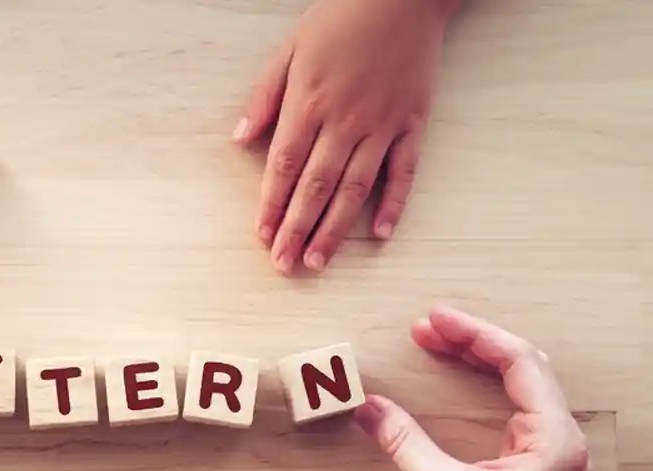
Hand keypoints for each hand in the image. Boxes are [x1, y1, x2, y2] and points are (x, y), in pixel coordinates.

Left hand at [234, 0, 458, 273]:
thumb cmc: (341, 18)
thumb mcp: (290, 49)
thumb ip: (265, 97)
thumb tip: (239, 139)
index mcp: (309, 103)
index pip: (284, 166)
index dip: (272, 204)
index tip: (262, 234)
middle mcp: (345, 121)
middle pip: (315, 187)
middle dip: (296, 229)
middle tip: (283, 264)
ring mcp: (382, 125)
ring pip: (354, 189)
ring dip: (334, 229)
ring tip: (317, 260)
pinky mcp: (413, 124)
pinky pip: (403, 172)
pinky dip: (393, 204)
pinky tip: (380, 234)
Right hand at [355, 307, 591, 470]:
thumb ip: (404, 439)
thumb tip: (369, 405)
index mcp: (555, 444)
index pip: (520, 365)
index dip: (474, 335)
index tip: (435, 320)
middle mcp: (566, 450)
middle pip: (526, 373)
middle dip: (475, 346)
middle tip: (429, 329)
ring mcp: (558, 466)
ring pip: (525, 394)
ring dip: (482, 369)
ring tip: (442, 347)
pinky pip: (521, 420)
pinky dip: (489, 398)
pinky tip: (462, 388)